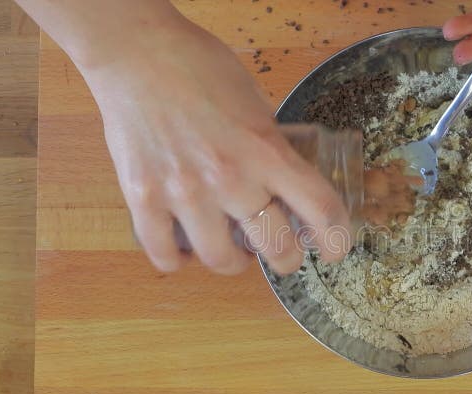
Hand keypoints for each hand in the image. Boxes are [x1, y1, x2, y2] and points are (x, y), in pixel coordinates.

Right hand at [79, 18, 350, 274]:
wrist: (135, 52)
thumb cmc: (199, 67)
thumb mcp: (256, 105)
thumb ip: (270, 148)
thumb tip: (284, 182)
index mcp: (267, 150)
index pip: (321, 210)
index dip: (337, 240)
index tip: (335, 250)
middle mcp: (231, 177)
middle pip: (277, 248)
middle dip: (287, 260)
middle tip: (283, 255)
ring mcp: (185, 192)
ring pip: (222, 261)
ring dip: (234, 263)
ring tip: (233, 253)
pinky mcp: (142, 198)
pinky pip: (166, 255)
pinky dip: (179, 262)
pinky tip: (184, 250)